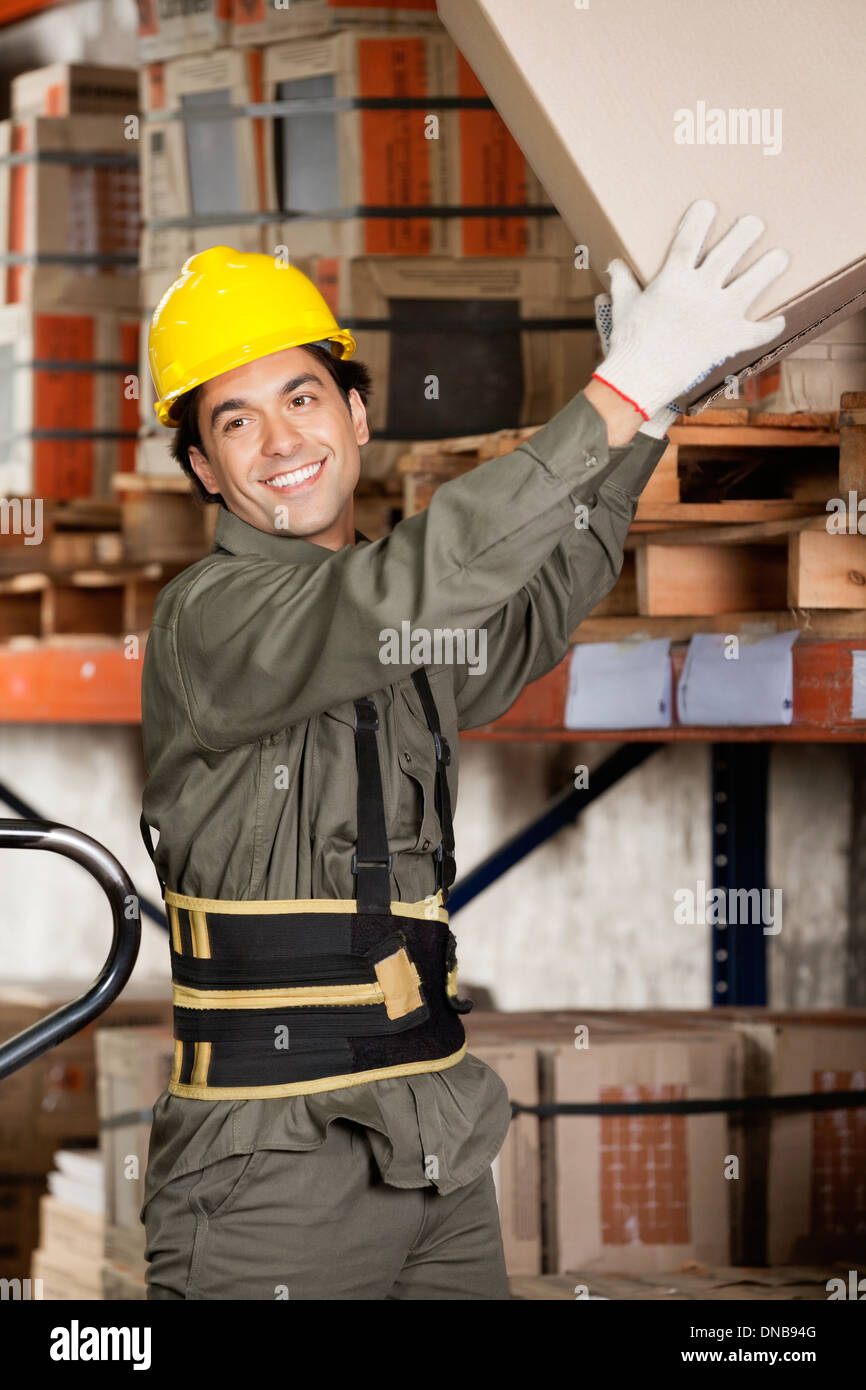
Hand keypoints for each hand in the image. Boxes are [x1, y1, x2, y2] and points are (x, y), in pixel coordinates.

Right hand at [592, 200, 788, 420]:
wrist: (640, 379)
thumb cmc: (628, 342)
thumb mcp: (622, 306)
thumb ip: (622, 282)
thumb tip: (613, 264)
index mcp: (673, 279)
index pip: (690, 238)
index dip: (700, 218)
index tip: (708, 205)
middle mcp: (700, 291)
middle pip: (730, 252)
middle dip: (746, 232)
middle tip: (755, 222)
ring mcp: (719, 314)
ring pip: (753, 283)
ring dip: (770, 268)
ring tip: (781, 257)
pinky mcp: (729, 340)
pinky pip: (757, 332)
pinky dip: (770, 327)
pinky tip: (779, 319)